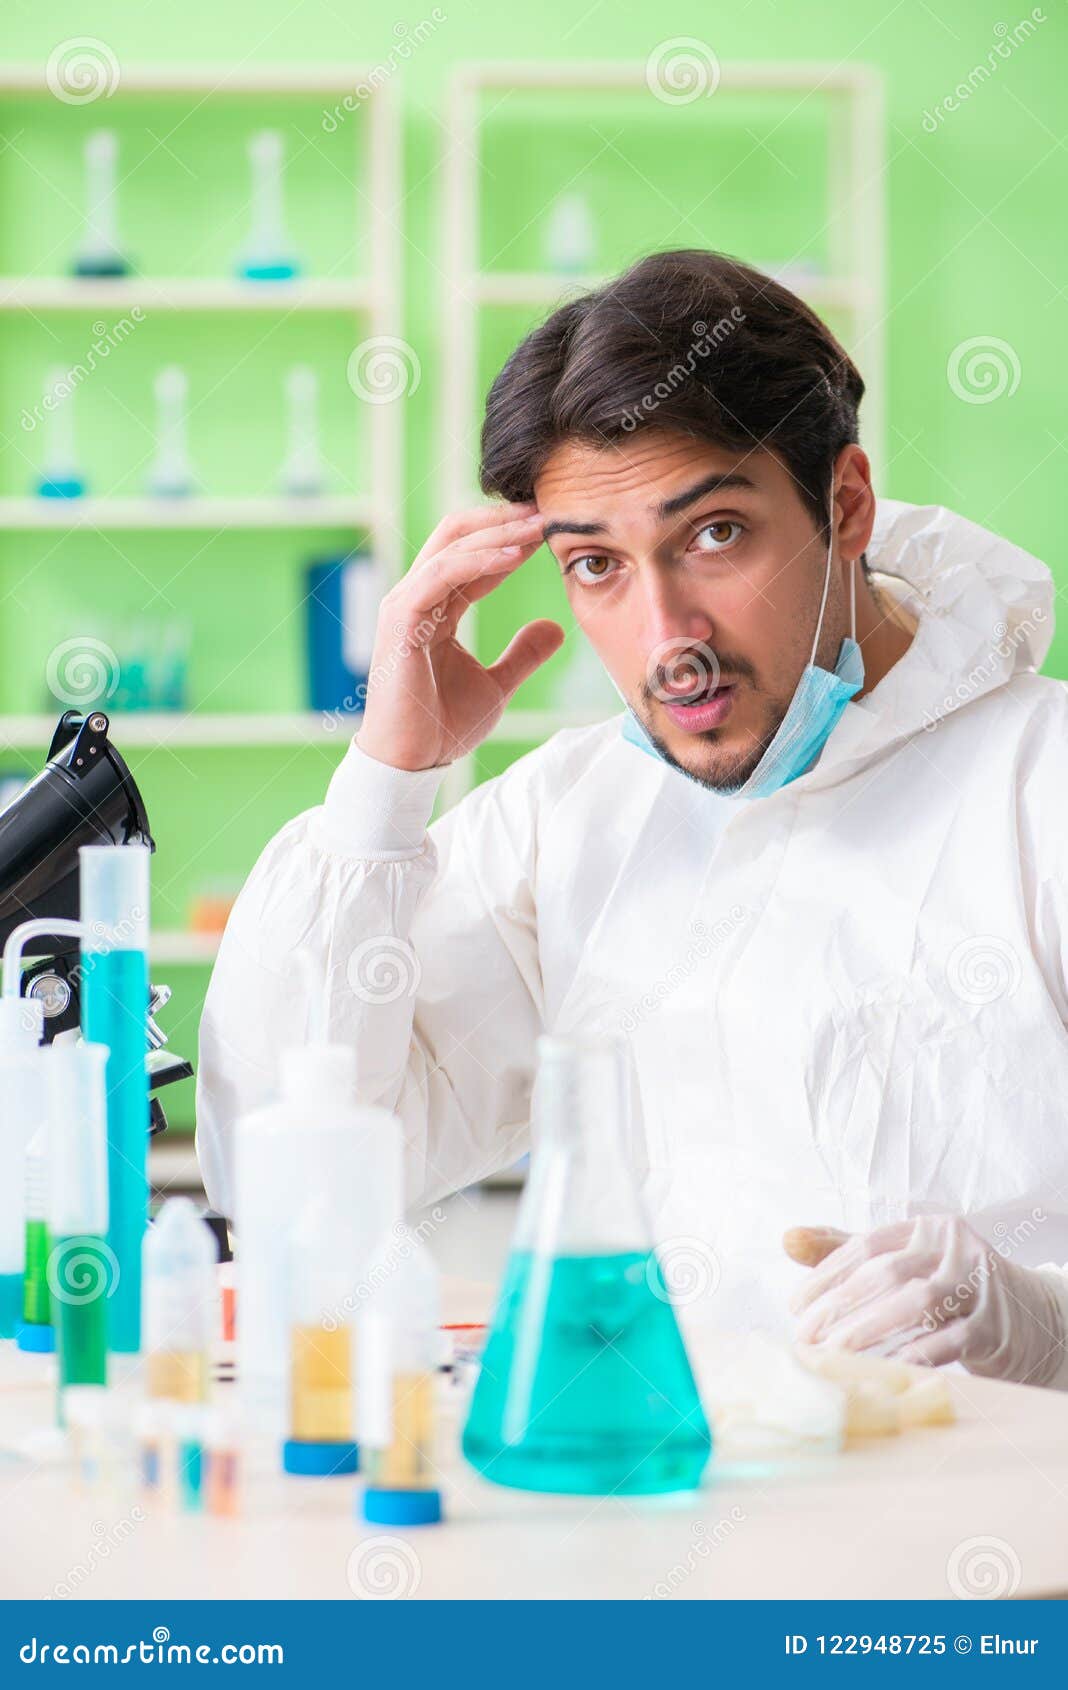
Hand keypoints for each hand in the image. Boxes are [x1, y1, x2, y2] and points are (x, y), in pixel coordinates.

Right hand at [355, 503, 563, 770]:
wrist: (411, 762)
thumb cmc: (441, 725)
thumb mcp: (497, 683)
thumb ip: (522, 653)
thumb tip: (554, 627)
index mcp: (435, 606)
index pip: (473, 555)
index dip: (511, 538)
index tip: (550, 527)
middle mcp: (417, 596)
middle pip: (458, 535)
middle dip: (504, 520)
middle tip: (546, 511)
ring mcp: (405, 604)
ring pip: (451, 547)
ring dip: (497, 533)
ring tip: (537, 526)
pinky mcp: (401, 619)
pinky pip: (440, 575)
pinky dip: (477, 561)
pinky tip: (512, 556)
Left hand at [791, 1215, 1066, 1387]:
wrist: (1033, 1319)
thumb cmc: (953, 1288)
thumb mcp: (906, 1263)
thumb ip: (847, 1251)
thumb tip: (787, 1239)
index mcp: (928, 1229)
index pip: (866, 1245)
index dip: (825, 1273)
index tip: (795, 1305)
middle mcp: (954, 1249)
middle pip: (885, 1274)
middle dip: (838, 1306)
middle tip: (804, 1334)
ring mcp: (976, 1286)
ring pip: (912, 1304)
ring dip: (866, 1330)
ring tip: (831, 1352)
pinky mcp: (991, 1327)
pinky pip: (943, 1343)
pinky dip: (907, 1356)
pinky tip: (877, 1370)